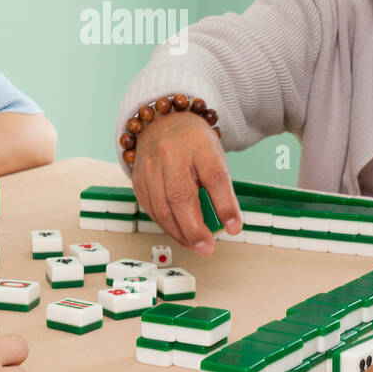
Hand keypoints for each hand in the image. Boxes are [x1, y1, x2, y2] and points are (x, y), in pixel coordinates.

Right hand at [130, 111, 241, 255]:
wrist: (162, 123)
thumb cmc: (193, 145)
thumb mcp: (213, 156)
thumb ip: (218, 187)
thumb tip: (224, 224)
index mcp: (198, 144)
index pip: (214, 177)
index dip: (226, 205)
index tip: (234, 228)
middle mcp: (170, 153)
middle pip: (181, 196)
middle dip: (195, 229)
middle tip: (208, 248)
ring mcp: (150, 166)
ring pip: (162, 207)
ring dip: (179, 233)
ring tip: (196, 246)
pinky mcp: (137, 178)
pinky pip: (150, 209)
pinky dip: (166, 226)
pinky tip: (179, 235)